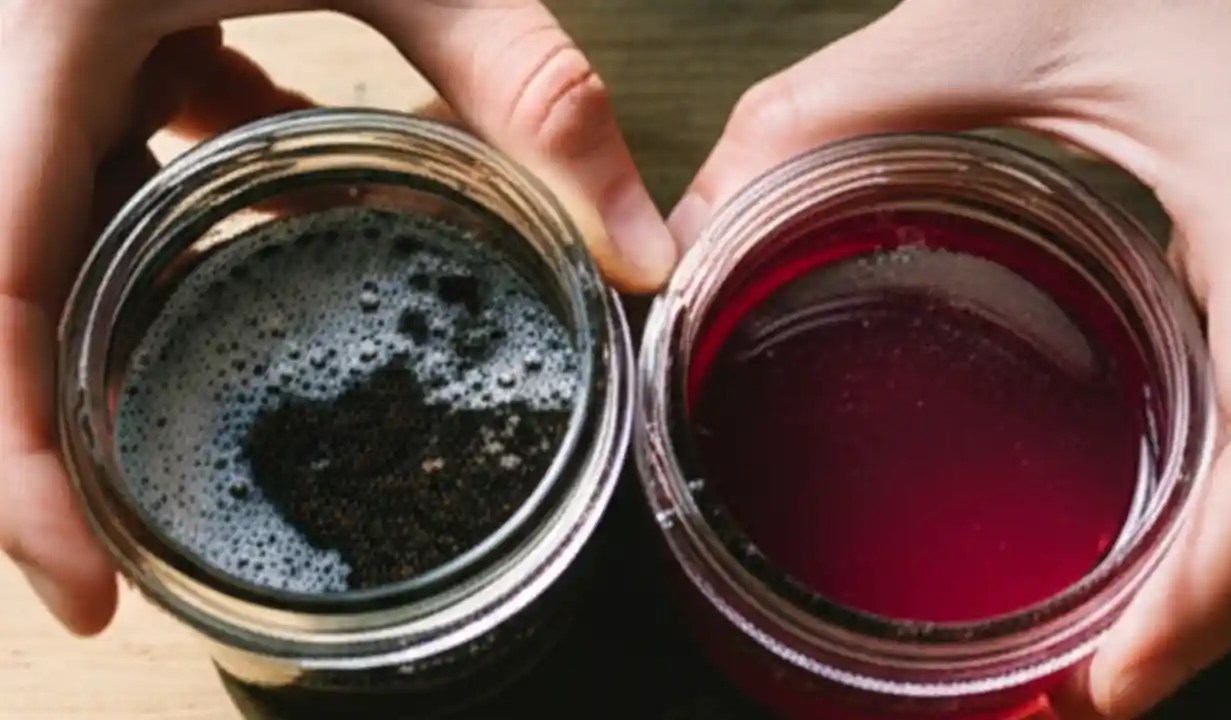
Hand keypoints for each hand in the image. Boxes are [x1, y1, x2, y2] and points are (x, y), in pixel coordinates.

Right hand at [0, 0, 672, 635]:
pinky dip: (173, 148)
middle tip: (158, 484)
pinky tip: (256, 139)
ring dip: (141, 252)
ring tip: (244, 289)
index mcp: (42, 26)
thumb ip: (531, 94)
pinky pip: (92, 114)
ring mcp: (27, 29)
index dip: (9, 462)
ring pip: (42, 196)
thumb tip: (643, 255)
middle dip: (66, 385)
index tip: (89, 587)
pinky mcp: (74, 4)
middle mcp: (1, 45)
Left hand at [671, 1, 1230, 715]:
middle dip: (1197, 618)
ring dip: (1207, 570)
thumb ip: (825, 119)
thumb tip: (694, 230)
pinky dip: (1213, 489)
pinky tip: (1143, 517)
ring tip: (1108, 640)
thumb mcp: (980, 23)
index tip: (1109, 683)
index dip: (1207, 592)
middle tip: (1082, 691)